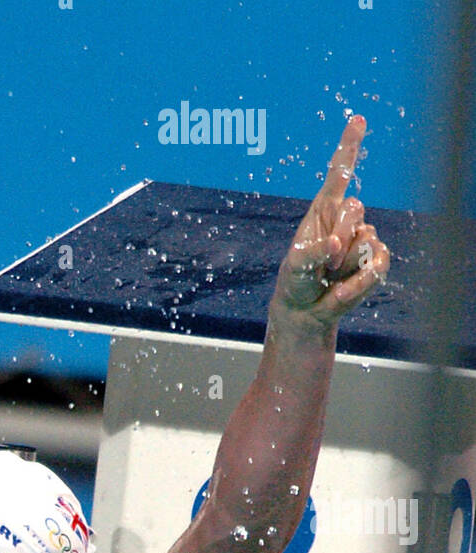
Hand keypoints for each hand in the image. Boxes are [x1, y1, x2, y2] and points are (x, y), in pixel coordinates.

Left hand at [274, 115, 390, 327]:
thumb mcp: (295, 265)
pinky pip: (378, 262)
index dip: (349, 148)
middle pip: (354, 210)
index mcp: (323, 210)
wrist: (306, 310)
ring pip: (366, 239)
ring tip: (329, 275)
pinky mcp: (374, 260)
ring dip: (344, 264)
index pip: (339, 174)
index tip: (357, 121)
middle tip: (323, 261)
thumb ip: (313, 251)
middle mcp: (345, 219)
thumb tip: (335, 246)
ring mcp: (362, 238)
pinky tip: (342, 289)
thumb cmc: (297, 280)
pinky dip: (359, 281)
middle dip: (338, 236)